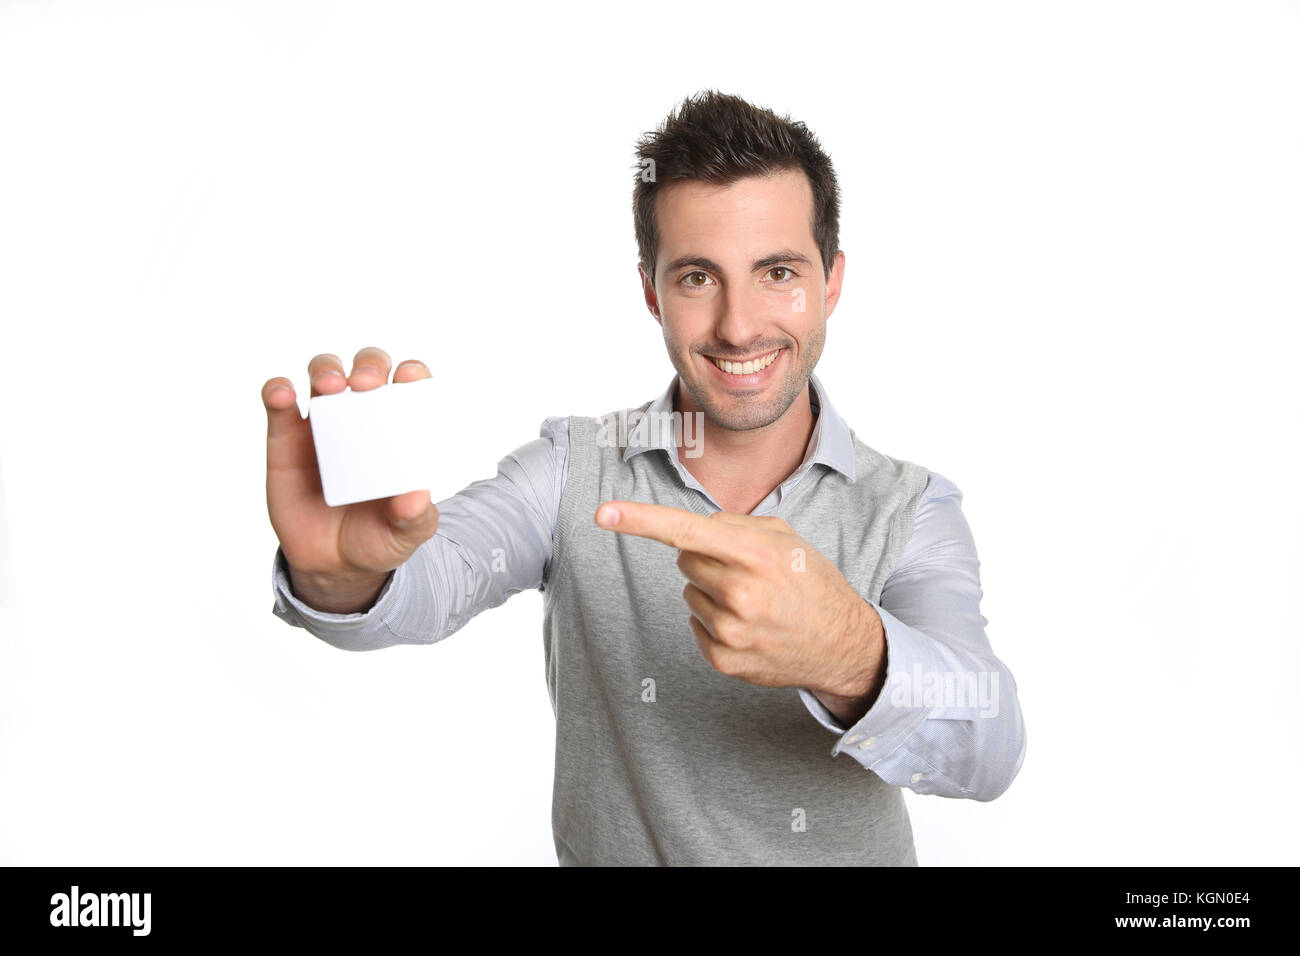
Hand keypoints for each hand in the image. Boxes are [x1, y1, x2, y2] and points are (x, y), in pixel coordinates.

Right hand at [263, 346, 439, 611]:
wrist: (334, 564)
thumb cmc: (379, 536)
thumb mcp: (405, 533)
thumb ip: (415, 517)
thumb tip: (416, 498)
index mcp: (400, 431)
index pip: (410, 388)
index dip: (412, 374)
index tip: (409, 378)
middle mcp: (364, 416)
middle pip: (367, 369)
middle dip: (369, 365)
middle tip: (366, 384)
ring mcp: (324, 423)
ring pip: (323, 373)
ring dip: (326, 369)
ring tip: (330, 386)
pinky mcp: (286, 437)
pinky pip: (279, 403)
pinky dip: (278, 390)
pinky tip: (283, 395)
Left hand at [593, 500, 884, 707]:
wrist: (843, 645)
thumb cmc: (812, 583)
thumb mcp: (785, 538)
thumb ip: (735, 525)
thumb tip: (692, 529)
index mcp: (755, 555)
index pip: (685, 531)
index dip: (639, 520)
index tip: (602, 513)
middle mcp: (739, 593)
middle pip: (684, 560)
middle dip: (706, 559)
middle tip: (746, 572)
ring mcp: (730, 631)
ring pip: (688, 593)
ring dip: (711, 591)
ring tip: (753, 601)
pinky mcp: (724, 659)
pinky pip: (694, 624)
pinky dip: (714, 620)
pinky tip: (749, 625)